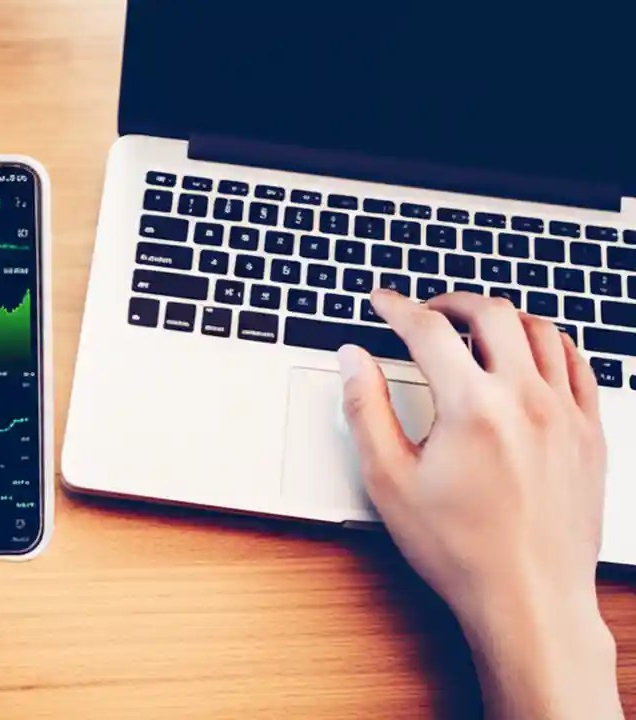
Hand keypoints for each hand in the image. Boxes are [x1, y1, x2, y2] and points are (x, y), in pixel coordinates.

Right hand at [338, 289, 618, 718]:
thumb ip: (365, 410)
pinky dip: (550, 343)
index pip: (428, 330)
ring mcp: (565, 413)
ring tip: (476, 326)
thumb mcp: (389, 481)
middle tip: (428, 310)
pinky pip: (578, 363)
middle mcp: (525, 399)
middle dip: (452, 301)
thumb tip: (352, 360)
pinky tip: (531, 352)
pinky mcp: (590, 433)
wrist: (529, 599)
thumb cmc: (458, 550)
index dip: (397, 306)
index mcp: (471, 407)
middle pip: (491, 314)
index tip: (382, 301)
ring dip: (502, 316)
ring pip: (540, 330)